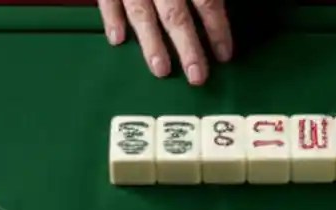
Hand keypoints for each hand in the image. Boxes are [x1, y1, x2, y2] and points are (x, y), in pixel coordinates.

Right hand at [97, 0, 231, 84]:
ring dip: (151, 43)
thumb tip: (216, 9)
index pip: (207, 2)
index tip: (224, 55)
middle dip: (188, 48)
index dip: (217, 29)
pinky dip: (111, 19)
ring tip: (161, 70)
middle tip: (197, 77)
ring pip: (141, 13)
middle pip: (176, 15)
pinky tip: (116, 40)